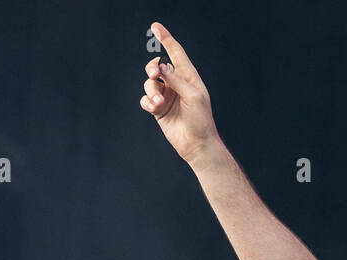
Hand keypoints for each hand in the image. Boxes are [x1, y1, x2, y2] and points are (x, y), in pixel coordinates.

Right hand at [139, 22, 219, 163]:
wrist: (197, 145)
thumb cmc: (201, 120)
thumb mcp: (193, 96)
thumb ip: (176, 79)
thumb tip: (161, 66)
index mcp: (189, 78)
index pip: (176, 54)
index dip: (166, 39)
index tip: (156, 26)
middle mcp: (177, 85)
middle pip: (157, 66)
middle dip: (152, 67)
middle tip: (154, 73)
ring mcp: (167, 96)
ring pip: (149, 84)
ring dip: (152, 91)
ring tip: (160, 103)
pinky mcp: (158, 109)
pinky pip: (145, 100)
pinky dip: (148, 102)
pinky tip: (154, 109)